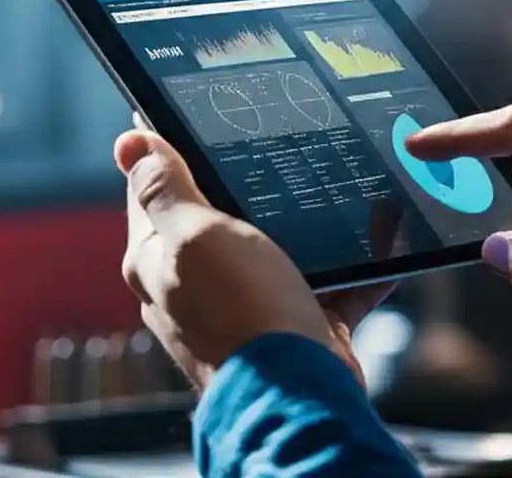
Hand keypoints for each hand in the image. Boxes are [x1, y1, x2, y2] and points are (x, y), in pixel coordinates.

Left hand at [114, 127, 393, 389]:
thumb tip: (130, 143)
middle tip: (277, 146)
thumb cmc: (242, 314)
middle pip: (219, 219)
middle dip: (247, 186)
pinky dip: (356, 267)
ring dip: (309, 226)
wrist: (301, 394)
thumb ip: (166, 190)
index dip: (169, 152)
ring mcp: (248, 308)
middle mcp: (197, 288)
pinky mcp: (297, 325)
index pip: (153, 192)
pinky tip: (381, 242)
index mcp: (159, 262)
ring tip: (338, 190)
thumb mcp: (197, 236)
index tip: (196, 117)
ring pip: (279, 250)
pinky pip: (331, 285)